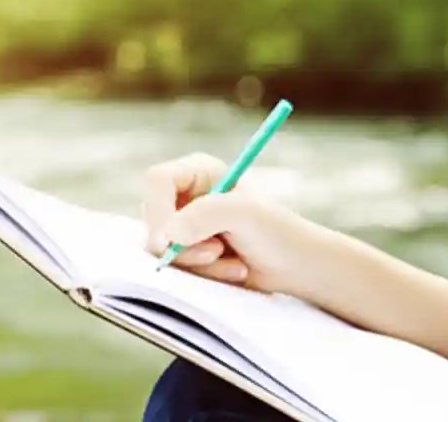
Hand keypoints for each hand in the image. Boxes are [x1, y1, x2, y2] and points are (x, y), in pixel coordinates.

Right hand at [141, 152, 318, 293]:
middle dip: (184, 246)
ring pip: (161, 250)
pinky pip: (174, 269)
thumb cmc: (276, 231)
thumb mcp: (245, 214)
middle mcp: (184, 196)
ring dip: (199, 264)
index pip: (157, 181)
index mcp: (197, 171)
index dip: (158, 210)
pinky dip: (202, 275)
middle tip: (217, 252)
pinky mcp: (186, 253)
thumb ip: (205, 215)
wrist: (294, 265)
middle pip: (153, 219)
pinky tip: (232, 270)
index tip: (168, 241)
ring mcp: (183, 226)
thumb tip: (168, 233)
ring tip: (234, 262)